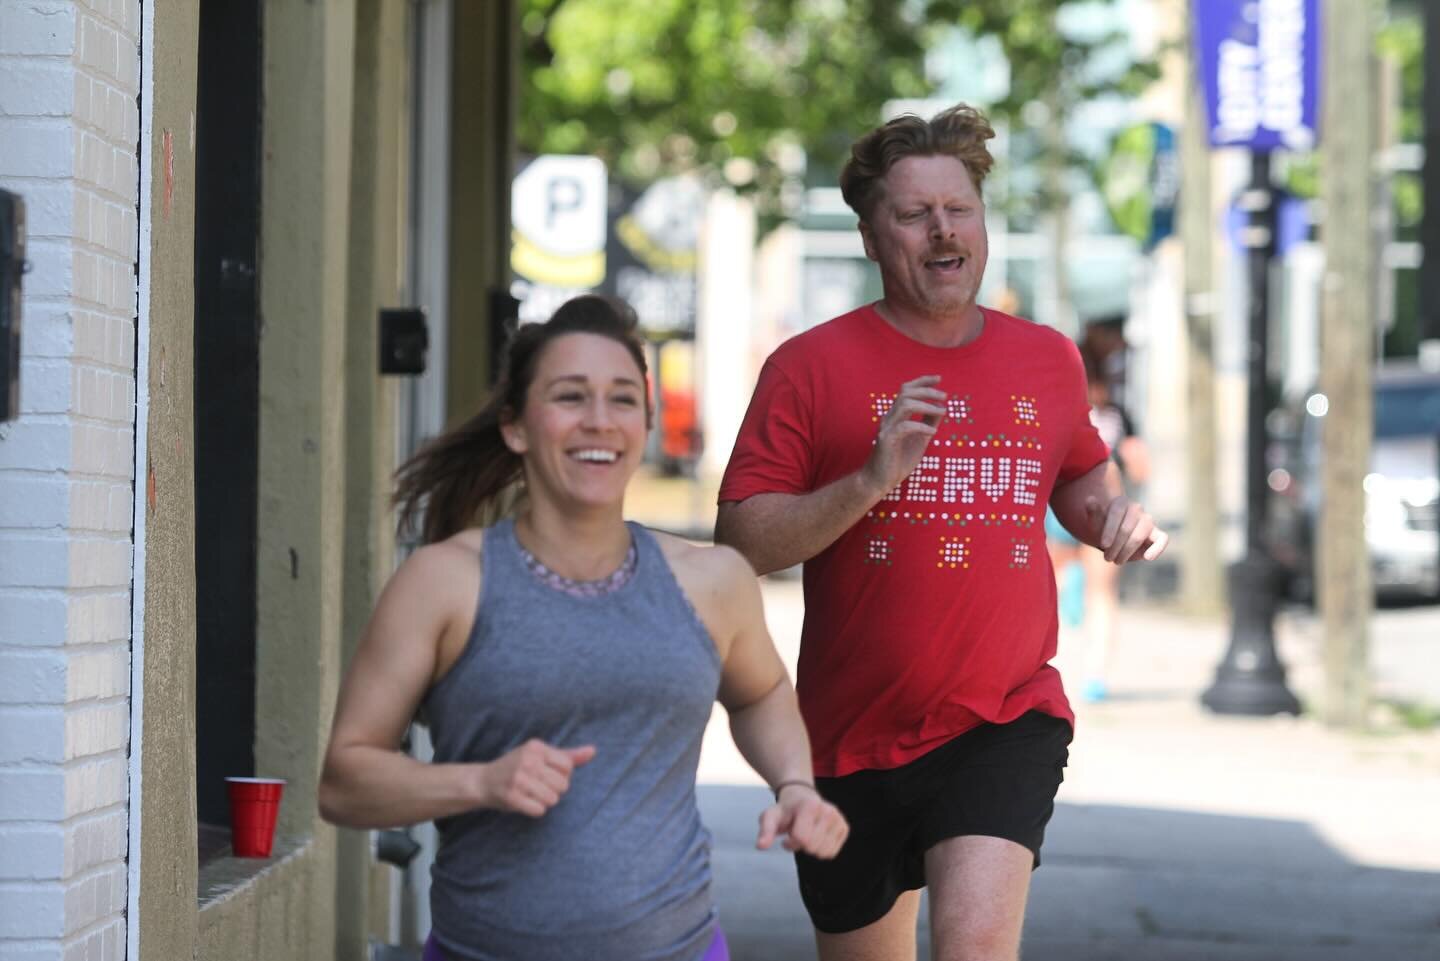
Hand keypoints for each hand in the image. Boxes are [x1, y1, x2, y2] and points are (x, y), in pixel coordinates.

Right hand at [480, 739, 595, 816]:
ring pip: (552, 799)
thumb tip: (593, 751)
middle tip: (537, 786)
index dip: (562, 775)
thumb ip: (568, 756)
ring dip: (544, 801)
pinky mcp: (512, 797)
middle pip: (563, 785)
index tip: (546, 774)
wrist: (483, 781)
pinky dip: (535, 810)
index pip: (568, 767)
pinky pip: (540, 810)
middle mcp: (527, 760)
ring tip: (531, 794)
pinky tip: (524, 802)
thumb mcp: (540, 756)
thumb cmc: (517, 768)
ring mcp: (518, 778)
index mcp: (536, 747)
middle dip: (554, 790)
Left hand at [756, 784, 848, 859]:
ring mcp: (838, 819)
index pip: (802, 838)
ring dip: (812, 849)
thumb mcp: (771, 816)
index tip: (788, 833)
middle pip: (813, 847)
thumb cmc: (785, 810)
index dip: (791, 842)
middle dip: (802, 846)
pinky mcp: (844, 827)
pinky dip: (822, 850)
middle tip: (798, 833)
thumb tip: (760, 846)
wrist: (803, 798)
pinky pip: (832, 853)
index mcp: (810, 806)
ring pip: (824, 852)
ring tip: (807, 834)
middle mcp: (828, 810)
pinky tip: (817, 837)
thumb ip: (766, 830)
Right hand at [861, 375, 946, 497]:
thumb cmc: (899, 460)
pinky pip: (904, 427)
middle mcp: (889, 418)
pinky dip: (921, 426)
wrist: (880, 481)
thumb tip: (941, 407)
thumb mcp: (920, 439)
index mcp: (896, 415)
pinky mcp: (886, 441)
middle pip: (906, 393)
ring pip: (904, 405)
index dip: (922, 381)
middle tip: (944, 396)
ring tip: (942, 412)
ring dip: (926, 406)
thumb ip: (928, 423)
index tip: (939, 379)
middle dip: (927, 391)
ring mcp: (886, 428)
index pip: (906, 390)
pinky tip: (932, 433)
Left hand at [1085, 495, 1168, 563]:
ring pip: (1140, 535)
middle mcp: (1136, 509)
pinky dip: (1158, 548)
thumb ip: (1093, 513)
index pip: (1116, 513)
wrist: (1112, 540)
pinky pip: (1163, 539)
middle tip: (1107, 558)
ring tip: (1117, 561)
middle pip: (1126, 528)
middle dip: (1115, 546)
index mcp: (1120, 502)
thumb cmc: (1102, 531)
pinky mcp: (1157, 534)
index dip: (1109, 530)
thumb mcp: (1094, 524)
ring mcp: (1148, 521)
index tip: (1103, 545)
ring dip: (1127, 550)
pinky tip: (1147, 558)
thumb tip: (1089, 499)